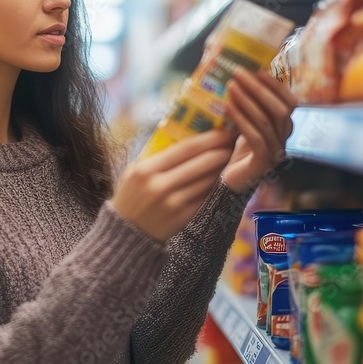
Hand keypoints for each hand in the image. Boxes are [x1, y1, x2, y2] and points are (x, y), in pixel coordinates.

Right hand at [112, 129, 237, 243]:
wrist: (127, 233)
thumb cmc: (132, 195)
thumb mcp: (135, 170)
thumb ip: (158, 154)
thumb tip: (190, 135)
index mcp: (146, 169)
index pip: (186, 148)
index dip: (210, 138)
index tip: (224, 130)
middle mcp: (160, 186)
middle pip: (201, 163)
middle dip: (223, 150)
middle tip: (234, 142)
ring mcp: (173, 203)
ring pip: (208, 180)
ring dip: (223, 167)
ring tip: (231, 158)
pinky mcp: (183, 217)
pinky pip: (206, 197)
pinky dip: (217, 185)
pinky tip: (222, 177)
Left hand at [222, 69, 296, 193]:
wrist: (231, 182)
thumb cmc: (238, 150)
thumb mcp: (247, 124)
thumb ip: (251, 106)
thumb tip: (244, 78)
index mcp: (285, 128)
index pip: (290, 102)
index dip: (276, 86)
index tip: (257, 70)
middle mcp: (285, 139)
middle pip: (279, 109)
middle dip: (258, 88)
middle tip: (238, 74)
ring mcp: (276, 152)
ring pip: (266, 121)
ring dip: (246, 101)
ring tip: (229, 87)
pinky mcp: (263, 163)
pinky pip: (254, 137)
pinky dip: (240, 120)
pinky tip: (226, 107)